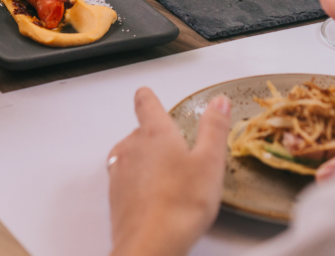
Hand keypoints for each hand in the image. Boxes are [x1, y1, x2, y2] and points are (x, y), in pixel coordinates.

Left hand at [107, 88, 230, 255]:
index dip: (147, 97)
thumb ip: (214, 128)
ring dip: (145, 160)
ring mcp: (120, 170)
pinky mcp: (115, 193)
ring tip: (168, 177)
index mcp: (155, 133)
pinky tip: (155, 195)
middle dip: (155, 136)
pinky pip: (125, 178)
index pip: (146, 104)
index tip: (146, 93)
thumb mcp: (210, 162)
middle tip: (175, 150)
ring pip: (130, 154)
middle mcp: (131, 146)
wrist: (150, 242)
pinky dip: (138, 181)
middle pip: (140, 131)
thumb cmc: (181, 203)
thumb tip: (218, 102)